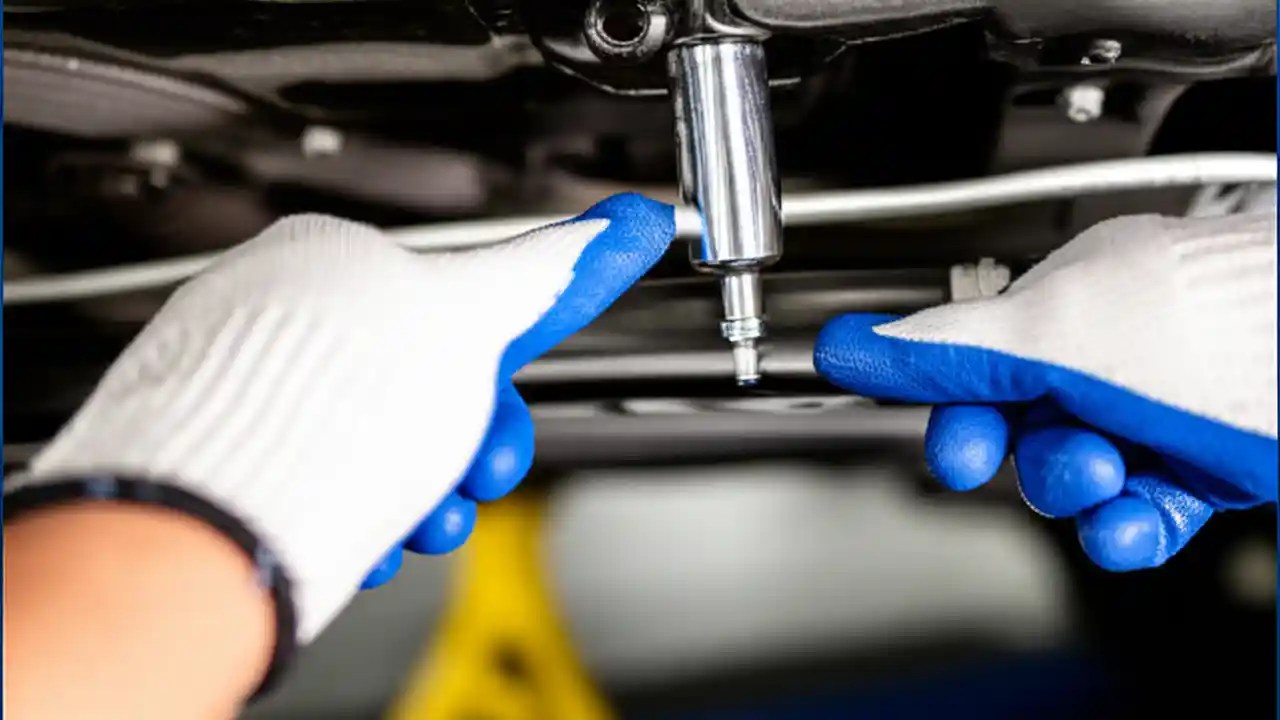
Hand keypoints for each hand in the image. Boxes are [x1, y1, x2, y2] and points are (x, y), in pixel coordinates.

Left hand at [14, 193, 674, 641]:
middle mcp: (280, 310)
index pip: (449, 309)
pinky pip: (311, 481)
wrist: (217, 516)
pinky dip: (351, 515)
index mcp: (335, 257)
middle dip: (461, 452)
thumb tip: (636, 220)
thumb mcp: (473, 325)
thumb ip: (559, 271)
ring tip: (420, 525)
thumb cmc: (332, 407)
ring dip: (417, 497)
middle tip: (471, 483)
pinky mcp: (212, 454)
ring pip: (367, 445)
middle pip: (414, 389)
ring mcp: (239, 383)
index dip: (498, 383)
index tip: (501, 429)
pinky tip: (363, 540)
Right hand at [814, 210, 1276, 570]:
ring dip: (1083, 495)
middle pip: (1025, 428)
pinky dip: (1131, 527)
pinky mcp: (1210, 464)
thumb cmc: (1222, 326)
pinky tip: (1138, 522)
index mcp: (1072, 299)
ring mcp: (1163, 409)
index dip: (957, 410)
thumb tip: (847, 343)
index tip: (954, 446)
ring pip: (1080, 476)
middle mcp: (1116, 351)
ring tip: (1112, 483)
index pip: (978, 360)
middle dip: (1032, 459)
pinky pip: (1141, 511)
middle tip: (1063, 458)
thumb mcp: (1059, 335)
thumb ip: (945, 349)